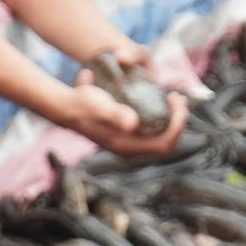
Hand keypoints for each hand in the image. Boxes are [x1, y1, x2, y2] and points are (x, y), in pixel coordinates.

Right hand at [55, 78, 190, 155]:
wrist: (67, 106)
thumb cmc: (84, 105)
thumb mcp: (100, 107)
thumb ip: (116, 115)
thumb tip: (133, 123)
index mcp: (128, 146)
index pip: (165, 144)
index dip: (178, 126)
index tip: (177, 103)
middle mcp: (131, 148)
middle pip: (166, 141)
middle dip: (177, 120)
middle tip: (177, 97)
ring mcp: (129, 142)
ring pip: (160, 136)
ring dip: (171, 118)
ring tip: (173, 97)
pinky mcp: (126, 133)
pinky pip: (152, 131)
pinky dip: (161, 117)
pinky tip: (160, 100)